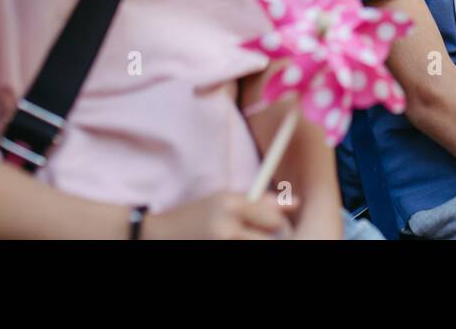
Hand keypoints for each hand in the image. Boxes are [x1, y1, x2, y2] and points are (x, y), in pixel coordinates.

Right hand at [141, 191, 295, 239]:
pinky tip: (235, 241)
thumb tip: (297, 203)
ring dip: (257, 241)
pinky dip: (244, 247)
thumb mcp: (223, 200)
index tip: (276, 226)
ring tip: (244, 237)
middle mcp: (225, 225)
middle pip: (270, 237)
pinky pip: (243, 252)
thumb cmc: (196, 215)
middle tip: (261, 234)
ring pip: (259, 245)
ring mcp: (220, 243)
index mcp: (230, 203)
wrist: (159, 235)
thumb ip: (258, 201)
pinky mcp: (216, 254)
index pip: (273, 217)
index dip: (278, 224)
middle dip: (271, 237)